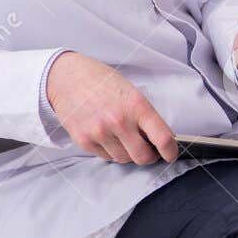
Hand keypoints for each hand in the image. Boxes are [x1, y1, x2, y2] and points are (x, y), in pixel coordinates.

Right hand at [45, 51, 178, 164]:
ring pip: (124, 159)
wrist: (66, 78)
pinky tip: (108, 136)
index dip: (170, 151)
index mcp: (136, 105)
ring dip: (128, 153)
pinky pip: (106, 157)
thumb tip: (159, 139)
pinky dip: (111, 151)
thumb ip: (144, 116)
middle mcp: (119, 121)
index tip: (170, 154)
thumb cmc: (101, 82)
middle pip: (143, 157)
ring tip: (123, 137)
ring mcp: (100, 133)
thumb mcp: (131, 91)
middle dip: (149, 156)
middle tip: (148, 149)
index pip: (162, 138)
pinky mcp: (84, 141)